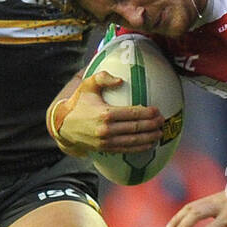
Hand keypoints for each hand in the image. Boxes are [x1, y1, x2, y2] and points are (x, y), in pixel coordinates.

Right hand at [47, 72, 162, 156]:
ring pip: (133, 141)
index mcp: (105, 113)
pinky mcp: (106, 149)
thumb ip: (103, 78)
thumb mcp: (88, 85)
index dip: (147, 113)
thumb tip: (121, 80)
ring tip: (160, 133)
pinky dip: (140, 148)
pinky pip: (127, 149)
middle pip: (135, 128)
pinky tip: (150, 144)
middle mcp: (107, 129)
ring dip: (149, 138)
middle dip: (152, 125)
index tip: (157, 110)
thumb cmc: (79, 102)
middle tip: (162, 121)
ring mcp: (106, 141)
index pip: (131, 114)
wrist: (63, 125)